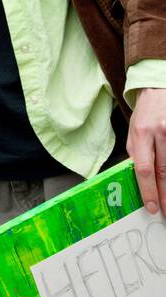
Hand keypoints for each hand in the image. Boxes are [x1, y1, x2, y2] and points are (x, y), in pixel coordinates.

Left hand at [127, 87, 165, 213]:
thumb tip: (139, 180)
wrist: (159, 90)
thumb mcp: (134, 132)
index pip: (143, 169)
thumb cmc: (146, 114)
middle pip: (164, 172)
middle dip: (165, 195)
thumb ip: (136, 154)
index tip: (151, 207)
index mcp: (141, 133)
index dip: (147, 191)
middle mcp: (161, 132)